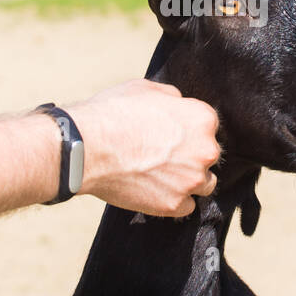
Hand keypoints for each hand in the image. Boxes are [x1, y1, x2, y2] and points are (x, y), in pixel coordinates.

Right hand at [65, 79, 219, 216]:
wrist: (87, 148)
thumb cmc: (113, 114)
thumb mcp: (145, 89)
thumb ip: (171, 97)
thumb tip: (178, 103)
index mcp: (202, 118)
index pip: (208, 126)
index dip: (188, 130)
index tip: (170, 135)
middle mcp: (205, 150)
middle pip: (208, 156)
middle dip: (191, 156)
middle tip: (162, 155)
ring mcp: (191, 180)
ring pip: (203, 184)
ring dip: (187, 180)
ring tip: (160, 175)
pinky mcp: (175, 205)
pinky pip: (186, 206)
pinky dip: (173, 200)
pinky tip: (154, 190)